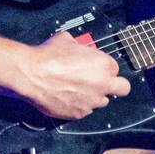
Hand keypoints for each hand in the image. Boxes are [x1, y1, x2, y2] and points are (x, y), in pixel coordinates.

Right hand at [14, 31, 130, 119]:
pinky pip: (84, 110)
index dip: (104, 67)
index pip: (114, 68)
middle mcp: (102, 84)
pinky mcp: (79, 113)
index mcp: (103, 64)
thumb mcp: (68, 40)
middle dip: (115, 85)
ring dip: (94, 95)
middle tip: (102, 82)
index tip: (95, 67)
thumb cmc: (48, 56)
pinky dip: (78, 105)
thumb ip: (80, 48)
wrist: (31, 74)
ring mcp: (91, 101)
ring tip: (78, 89)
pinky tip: (66, 96)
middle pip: (122, 88)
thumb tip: (78, 48)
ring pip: (102, 101)